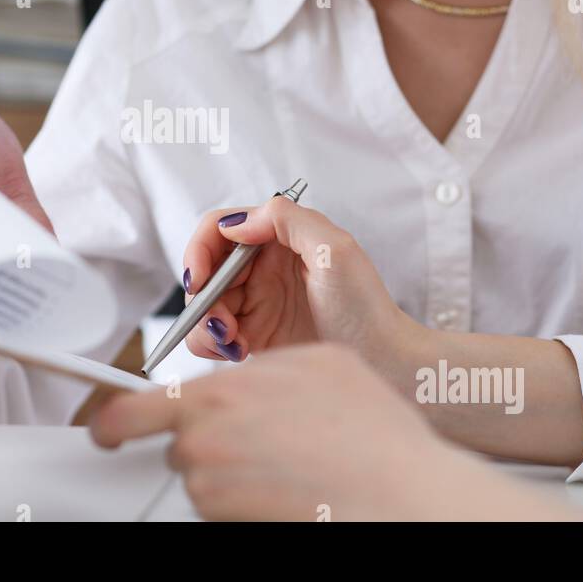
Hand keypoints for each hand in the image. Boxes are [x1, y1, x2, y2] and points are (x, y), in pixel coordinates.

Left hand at [92, 344, 576, 520]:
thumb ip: (265, 365)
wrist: (396, 490)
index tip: (107, 431)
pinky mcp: (226, 520)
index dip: (117, 423)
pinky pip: (221, 509)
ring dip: (231, 473)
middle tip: (254, 446)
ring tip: (289, 465)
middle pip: (178, 445)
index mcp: (217, 394)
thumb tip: (247, 377)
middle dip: (207, 444)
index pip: (135, 408)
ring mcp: (212, 487)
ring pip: (202, 478)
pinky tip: (286, 488)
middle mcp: (202, 440)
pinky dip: (245, 502)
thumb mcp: (320, 361)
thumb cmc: (369, 430)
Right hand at [182, 196, 417, 364]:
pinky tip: (241, 353)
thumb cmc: (366, 307)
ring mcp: (257, 303)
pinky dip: (214, 345)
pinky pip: (213, 337)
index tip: (199, 278)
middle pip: (206, 271)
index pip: (220, 229)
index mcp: (279, 239)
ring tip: (235, 343)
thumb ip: (287, 218)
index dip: (200, 250)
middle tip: (222, 324)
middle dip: (204, 297)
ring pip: (204, 307)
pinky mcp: (254, 336)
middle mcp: (263, 268)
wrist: (384, 362)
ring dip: (207, 325)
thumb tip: (237, 224)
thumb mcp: (334, 248)